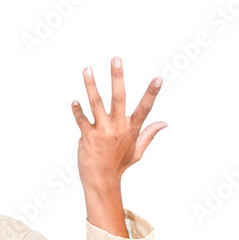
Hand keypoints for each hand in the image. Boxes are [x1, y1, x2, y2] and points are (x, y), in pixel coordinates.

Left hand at [71, 57, 165, 235]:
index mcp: (131, 129)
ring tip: (87, 69)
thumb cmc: (119, 164)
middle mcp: (118, 127)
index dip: (152, 93)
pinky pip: (82, 120)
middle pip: (119, 98)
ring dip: (91, 86)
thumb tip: (164, 123)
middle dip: (117, 77)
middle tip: (116, 59)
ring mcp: (102, 131)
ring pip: (97, 104)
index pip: (145, 108)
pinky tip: (74, 101)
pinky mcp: (88, 136)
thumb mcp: (137, 150)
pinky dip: (77, 111)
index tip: (159, 78)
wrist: (101, 180)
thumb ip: (149, 134)